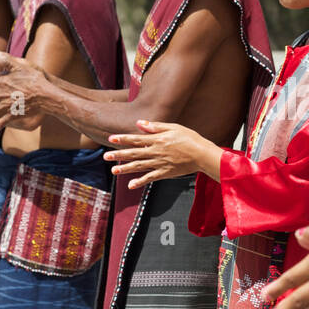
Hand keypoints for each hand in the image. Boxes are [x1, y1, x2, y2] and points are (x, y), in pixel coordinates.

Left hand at [104, 120, 218, 189]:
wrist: (202, 154)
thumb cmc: (190, 138)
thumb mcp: (174, 127)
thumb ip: (155, 126)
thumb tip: (139, 124)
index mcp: (157, 140)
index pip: (136, 139)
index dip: (123, 139)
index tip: (110, 138)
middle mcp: (156, 152)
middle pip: (134, 153)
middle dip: (119, 154)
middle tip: (105, 156)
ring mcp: (160, 163)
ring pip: (139, 166)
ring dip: (125, 168)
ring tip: (114, 170)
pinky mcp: (165, 173)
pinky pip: (150, 178)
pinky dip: (140, 181)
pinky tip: (130, 184)